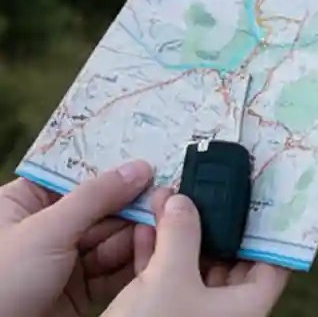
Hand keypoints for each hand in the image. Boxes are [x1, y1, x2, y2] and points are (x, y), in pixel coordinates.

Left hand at [0, 160, 154, 316]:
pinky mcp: (77, 291)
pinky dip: (133, 262)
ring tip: (164, 224)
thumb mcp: (46, 231)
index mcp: (21, 205)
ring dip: (136, 234)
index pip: (72, 177)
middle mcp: (43, 231)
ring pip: (110, 239)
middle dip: (130, 204)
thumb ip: (95, 197)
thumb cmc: (0, 282)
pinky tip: (154, 250)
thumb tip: (139, 168)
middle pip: (98, 207)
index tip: (147, 161)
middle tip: (166, 195)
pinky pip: (112, 271)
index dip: (110, 168)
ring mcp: (61, 262)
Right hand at [104, 188, 288, 316]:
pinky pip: (168, 280)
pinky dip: (157, 255)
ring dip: (179, 234)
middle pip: (229, 258)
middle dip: (211, 223)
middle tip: (201, 190)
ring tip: (165, 199)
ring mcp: (194, 313)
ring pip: (194, 266)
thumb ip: (181, 234)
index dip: (266, 229)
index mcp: (247, 304)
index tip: (258, 199)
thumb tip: (183, 201)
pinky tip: (144, 228)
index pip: (272, 261)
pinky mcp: (163, 315)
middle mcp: (227, 310)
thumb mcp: (169, 277)